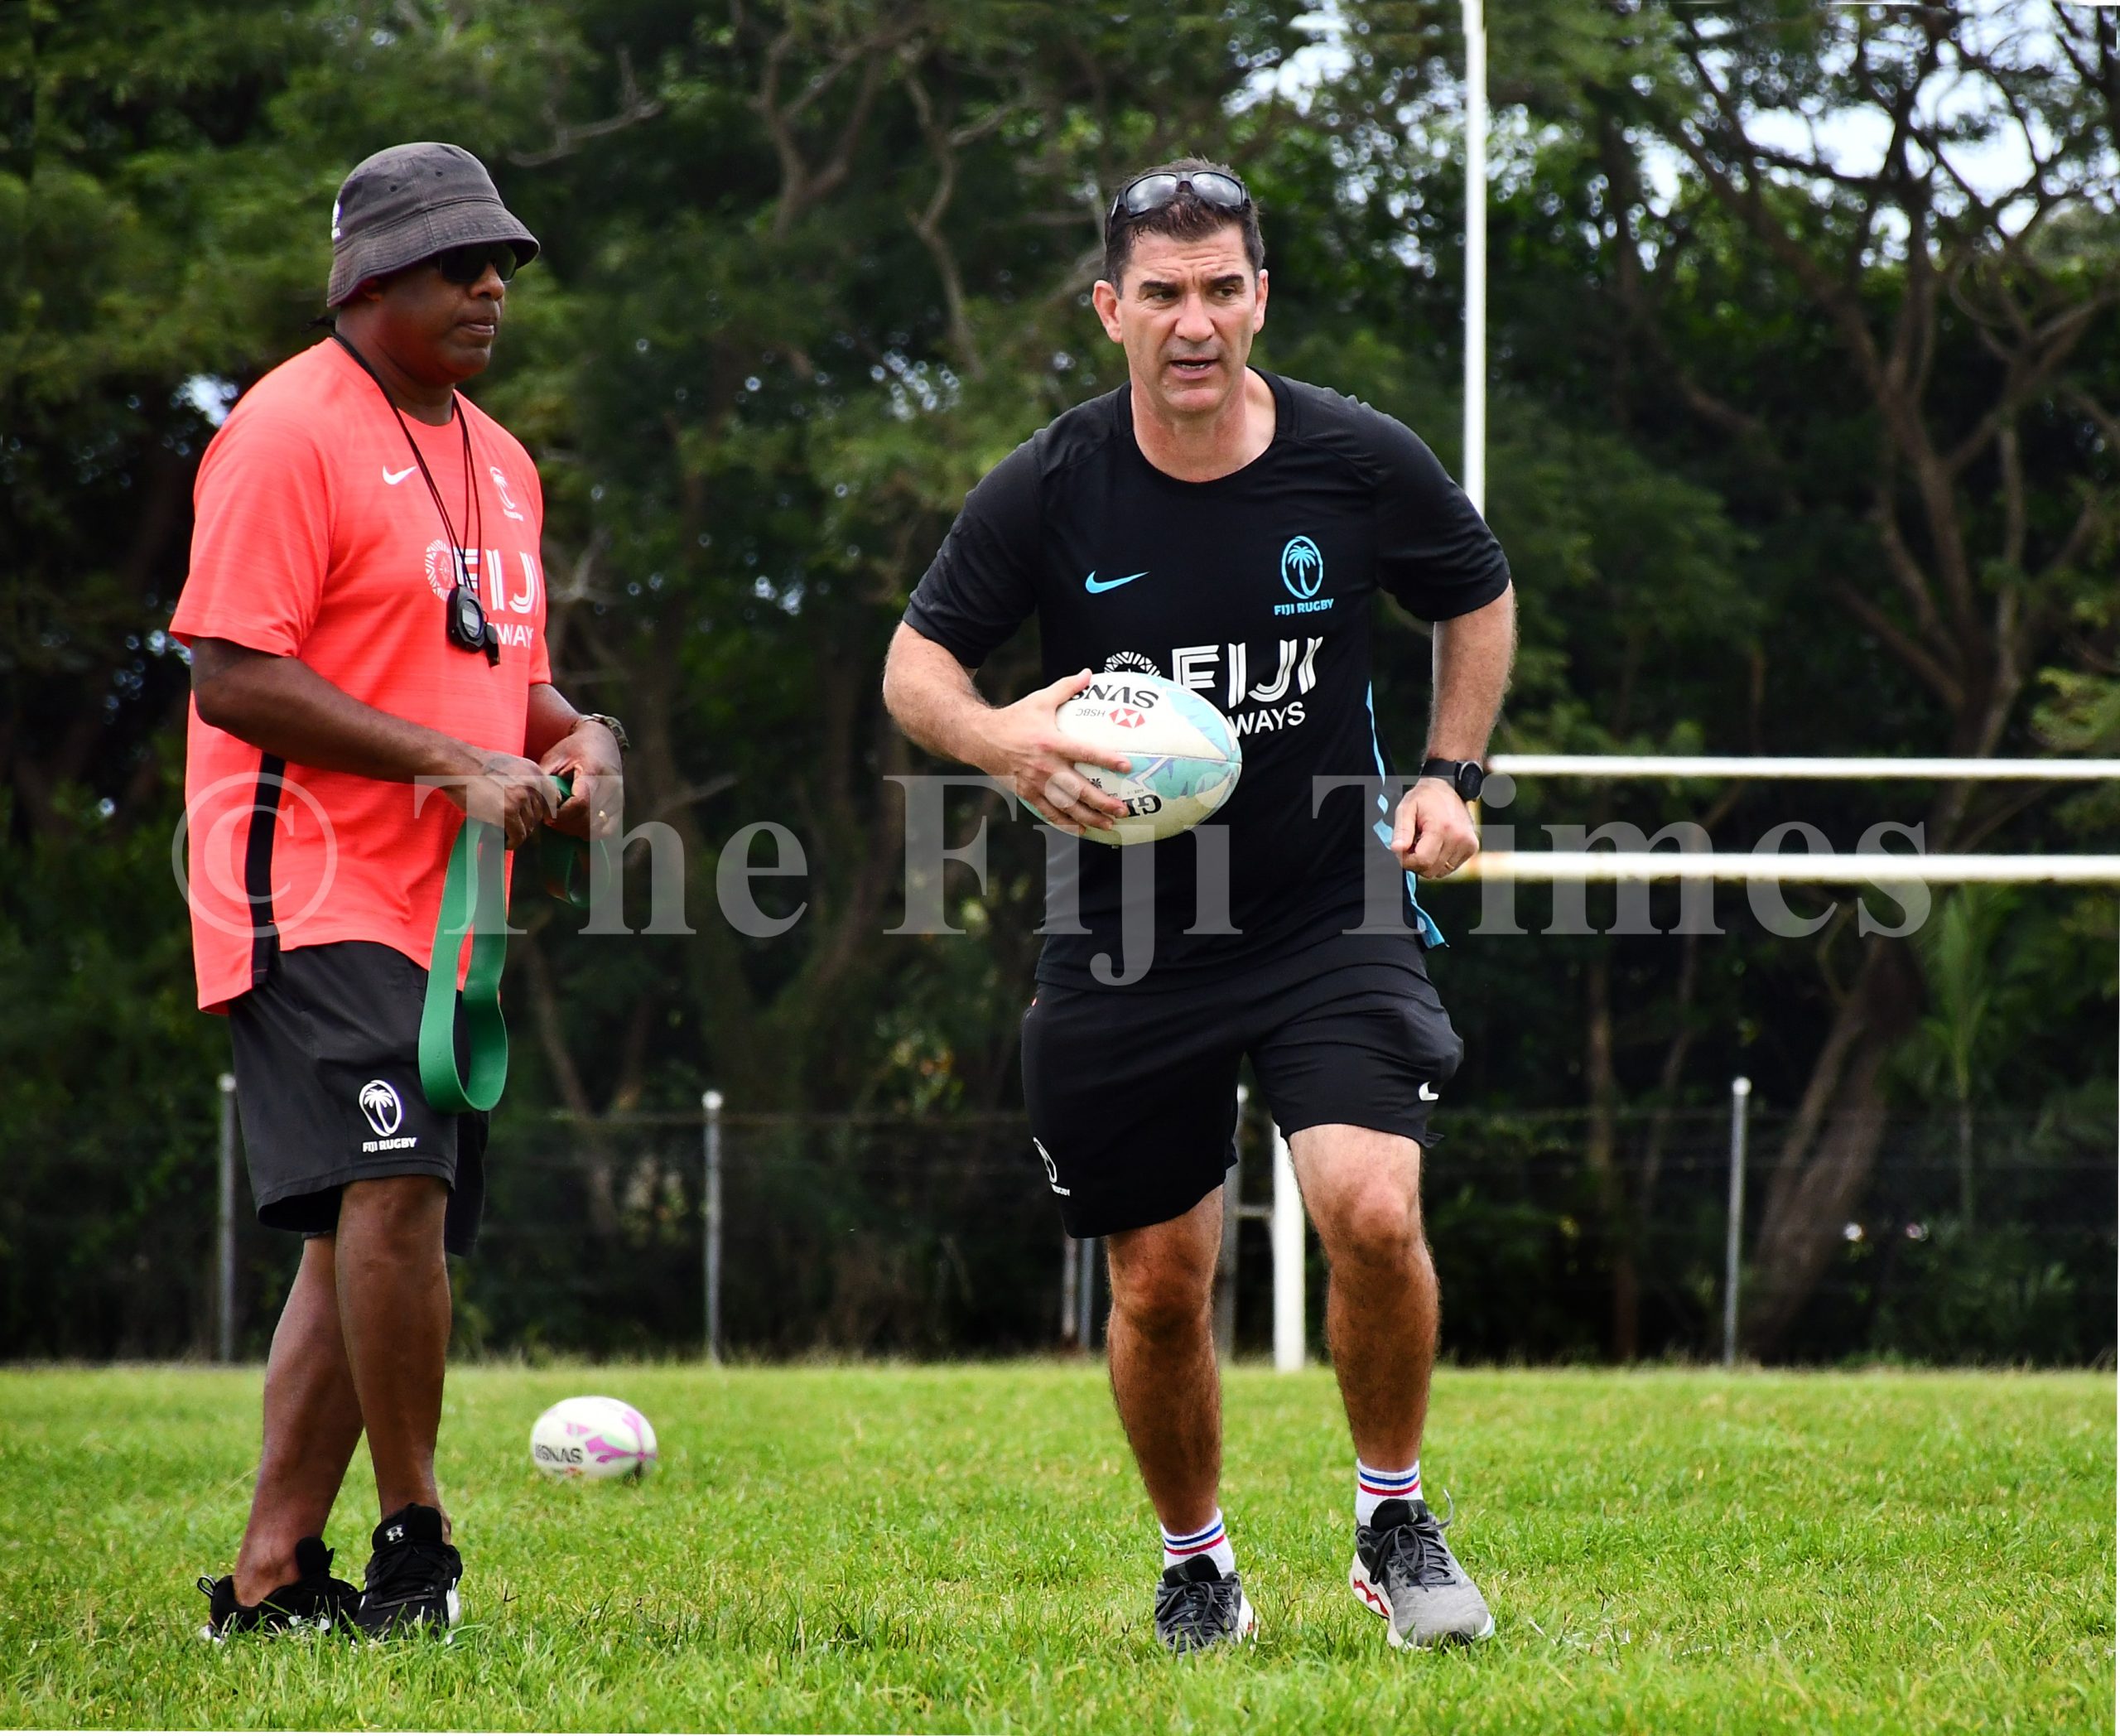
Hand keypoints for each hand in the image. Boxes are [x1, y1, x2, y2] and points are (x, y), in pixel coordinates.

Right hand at [444, 751, 561, 848]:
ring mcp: (521, 799)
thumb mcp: (510, 765)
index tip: (539, 818)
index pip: (554, 798)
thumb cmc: (476, 765)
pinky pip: (519, 835)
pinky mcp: (508, 812)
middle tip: (514, 827)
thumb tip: (529, 800)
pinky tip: (506, 842)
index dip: (546, 811)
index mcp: (534, 772)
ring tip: (507, 834)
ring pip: (529, 826)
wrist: (458, 765)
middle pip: (539, 814)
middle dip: (527, 822)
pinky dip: (513, 843)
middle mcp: (533, 785)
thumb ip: (524, 780)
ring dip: (518, 833)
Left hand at [538, 719, 623, 839]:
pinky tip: (577, 825)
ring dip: (577, 830)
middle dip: (566, 825)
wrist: (602, 741)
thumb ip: (545, 781)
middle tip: (551, 819)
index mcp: (593, 771)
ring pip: (597, 828)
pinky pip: (608, 829)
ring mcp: (618, 798)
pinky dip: (591, 832)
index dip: (561, 816)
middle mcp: (610, 787)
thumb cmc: (574, 748)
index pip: (580, 803)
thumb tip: (536, 805)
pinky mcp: (620, 806)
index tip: (547, 815)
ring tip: (563, 821)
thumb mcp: (554, 758)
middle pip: (588, 820)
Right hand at [976, 669, 1132, 834]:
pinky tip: (1082, 829)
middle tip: (1124, 809)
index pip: (1085, 752)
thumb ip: (1066, 688)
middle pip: (1079, 789)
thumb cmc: (1014, 718)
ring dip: (1089, 817)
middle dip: (1103, 802)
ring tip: (1110, 825)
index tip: (1127, 766)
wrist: (981, 739)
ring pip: (1066, 806)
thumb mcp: (1040, 700)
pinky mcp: (1027, 793)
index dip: (1107, 759)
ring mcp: (1035, 783)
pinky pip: (1049, 812)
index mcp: (1051, 742)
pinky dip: (1066, 823)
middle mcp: (1045, 766)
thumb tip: (1089, 673)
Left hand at [1391, 778, 1479, 878]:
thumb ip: (1401, 831)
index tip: (1402, 850)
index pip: (1422, 861)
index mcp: (1442, 828)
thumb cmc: (1424, 798)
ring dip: (1428, 863)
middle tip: (1412, 845)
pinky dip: (1440, 862)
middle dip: (1416, 863)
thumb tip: (1397, 850)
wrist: (1448, 787)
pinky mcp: (1472, 847)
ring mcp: (1468, 843)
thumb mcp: (1406, 809)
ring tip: (1425, 843)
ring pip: (1440, 872)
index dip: (1407, 861)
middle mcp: (1459, 838)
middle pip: (1431, 870)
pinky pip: (1450, 868)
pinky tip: (1436, 845)